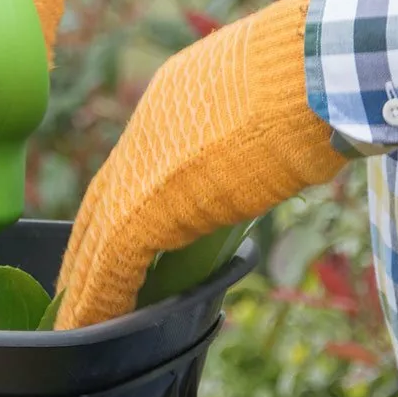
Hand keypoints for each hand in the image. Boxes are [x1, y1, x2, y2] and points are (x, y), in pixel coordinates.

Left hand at [54, 0, 347, 328]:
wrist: (317, 67)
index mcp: (177, 95)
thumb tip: (289, 145)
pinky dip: (98, 300)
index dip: (123, 201)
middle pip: (101, 198)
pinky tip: (89, 329)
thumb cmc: (325, 73)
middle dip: (88, 243)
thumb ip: (265, 125)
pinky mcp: (145, 207)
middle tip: (77, 284)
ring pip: (96, 235)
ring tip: (73, 321)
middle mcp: (147, 126)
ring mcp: (141, 164)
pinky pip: (110, 264)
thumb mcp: (282, 92)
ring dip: (84, 282)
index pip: (137, 161)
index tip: (116, 234)